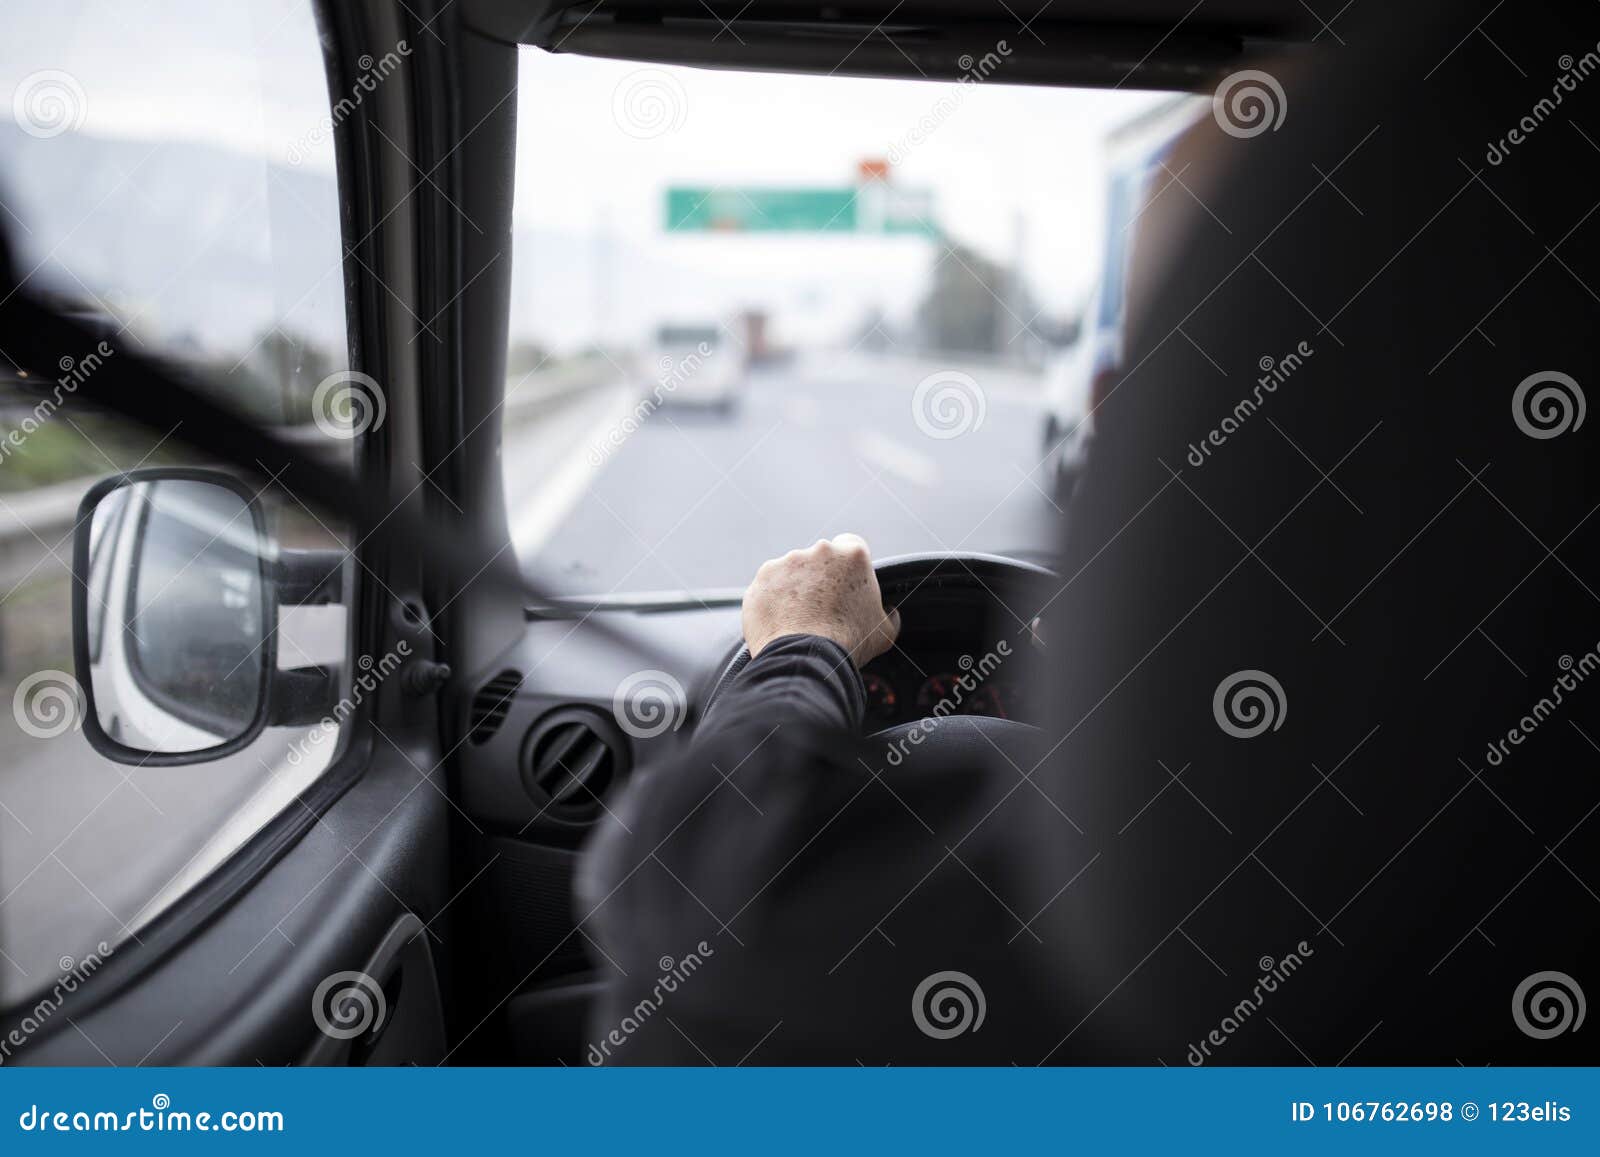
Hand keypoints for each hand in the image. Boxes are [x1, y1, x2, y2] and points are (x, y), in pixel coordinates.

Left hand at [743, 534, 900, 665]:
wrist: (804, 657)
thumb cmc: (848, 643)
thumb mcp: (885, 631)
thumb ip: (889, 613)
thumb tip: (889, 611)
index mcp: (852, 555)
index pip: (852, 544)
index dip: (849, 564)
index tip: (845, 581)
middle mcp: (818, 551)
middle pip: (820, 557)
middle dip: (820, 576)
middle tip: (823, 606)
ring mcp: (786, 563)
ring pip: (792, 571)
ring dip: (795, 588)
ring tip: (800, 618)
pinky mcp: (761, 579)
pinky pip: (769, 587)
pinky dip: (773, 600)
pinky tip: (782, 621)